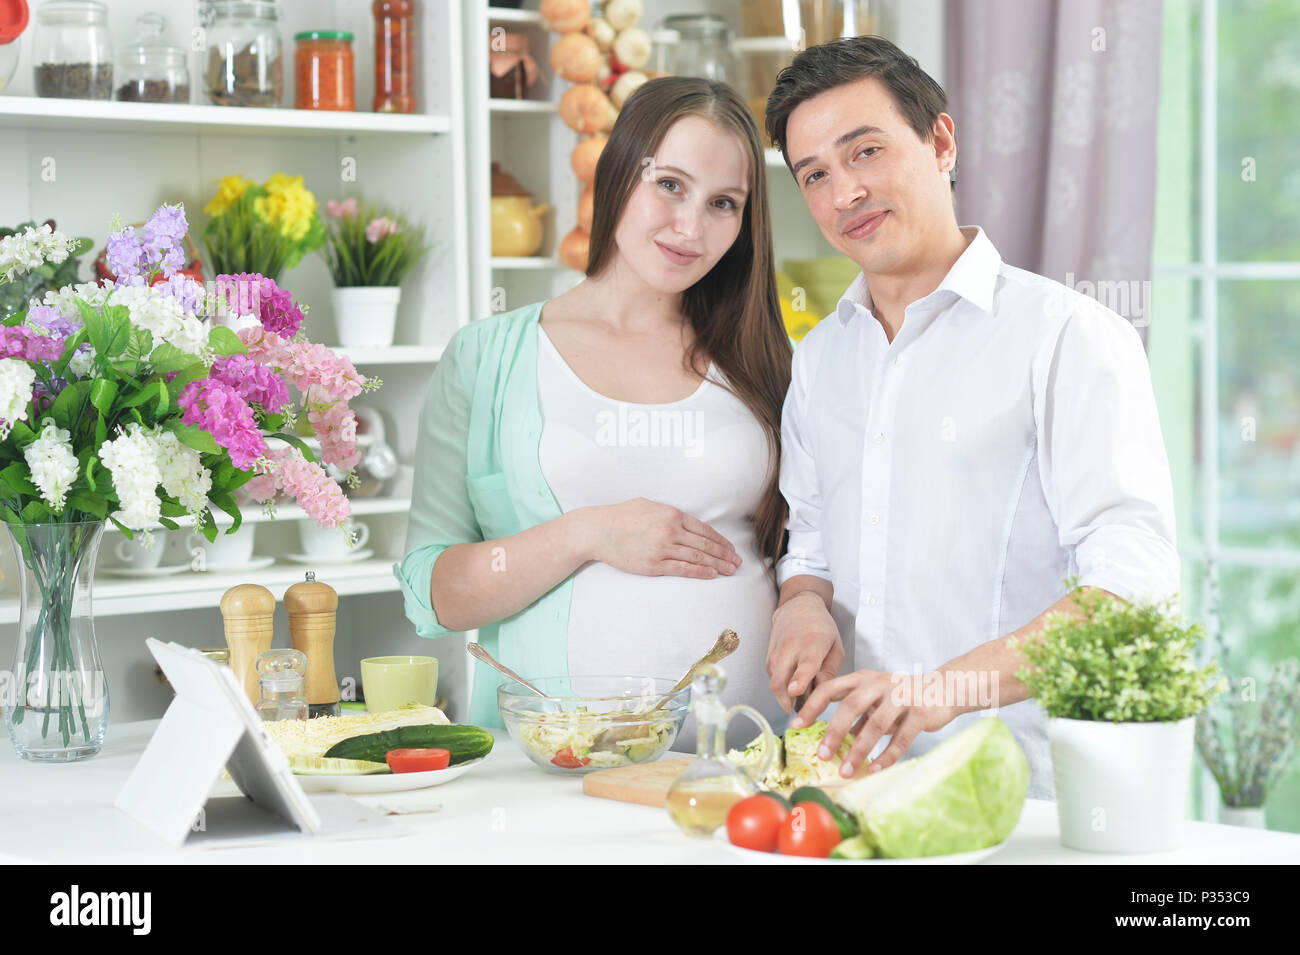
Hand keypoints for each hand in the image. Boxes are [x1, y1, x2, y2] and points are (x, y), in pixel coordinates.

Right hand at [577, 498, 741, 578]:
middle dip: (724, 554)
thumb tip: (683, 520)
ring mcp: (662, 548)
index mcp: (671, 514)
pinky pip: (682, 568)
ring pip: (697, 557)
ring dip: (717, 565)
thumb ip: (668, 512)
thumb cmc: (620, 515)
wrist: (597, 530)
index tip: (730, 548)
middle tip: (737, 562)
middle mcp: (670, 530)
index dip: (720, 540)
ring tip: (730, 570)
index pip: (704, 529)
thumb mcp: (648, 504)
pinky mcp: (653, 564)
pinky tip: (712, 574)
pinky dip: (700, 572)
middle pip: (705, 544)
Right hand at [766, 590, 843, 712]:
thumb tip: (823, 693)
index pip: (804, 665)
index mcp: (812, 645)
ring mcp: (777, 653)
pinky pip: (772, 679)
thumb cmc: (821, 627)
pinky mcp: (768, 657)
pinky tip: (791, 687)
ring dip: (783, 698)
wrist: (798, 607)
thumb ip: (830, 671)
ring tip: (797, 703)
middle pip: (781, 680)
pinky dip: (781, 688)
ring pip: (774, 683)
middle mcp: (791, 649)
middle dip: (786, 702)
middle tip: (798, 715)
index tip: (795, 691)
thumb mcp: (835, 646)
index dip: (799, 680)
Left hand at [791, 669, 956, 776]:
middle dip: (833, 733)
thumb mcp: (875, 700)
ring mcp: (900, 697)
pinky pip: (900, 739)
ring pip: (874, 725)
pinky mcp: (919, 713)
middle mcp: (879, 684)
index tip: (796, 725)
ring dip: (858, 751)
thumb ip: (856, 716)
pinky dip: (885, 757)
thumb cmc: (903, 696)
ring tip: (845, 771)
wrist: (945, 688)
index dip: (812, 706)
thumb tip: (832, 739)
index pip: (830, 688)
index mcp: (863, 678)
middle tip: (821, 755)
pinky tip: (874, 771)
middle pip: (850, 706)